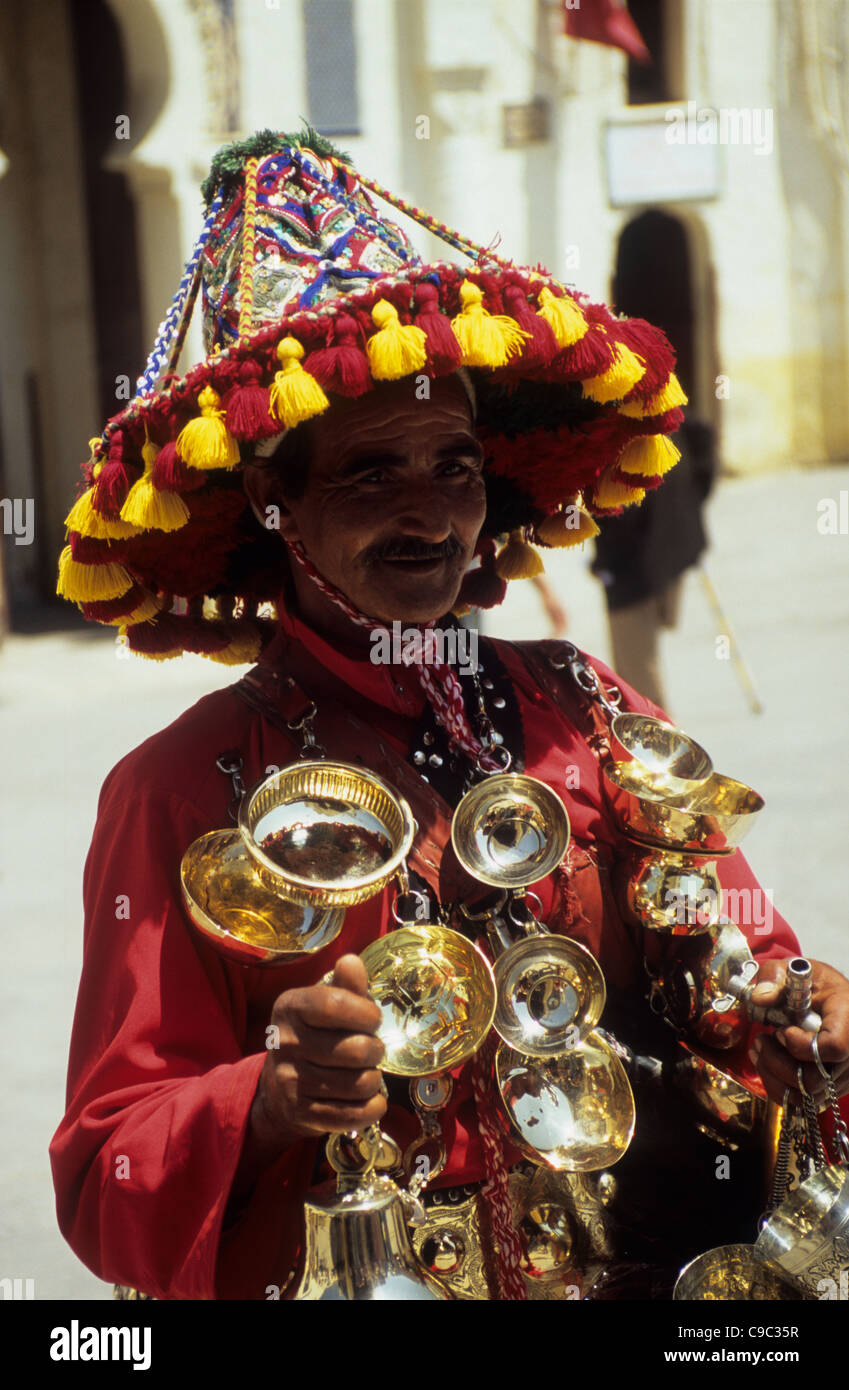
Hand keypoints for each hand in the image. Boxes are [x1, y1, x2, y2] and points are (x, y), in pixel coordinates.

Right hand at [253, 954, 386, 1148]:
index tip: (373, 1019)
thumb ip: (344, 985)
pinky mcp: (301, 1114)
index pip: (334, 1005)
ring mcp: (290, 1081)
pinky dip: (373, 1107)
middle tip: (372, 1050)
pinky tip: (372, 1099)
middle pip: (355, 1050)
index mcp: (290, 1007)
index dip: (366, 1013)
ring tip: (367, 1073)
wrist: (277, 1090)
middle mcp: (285, 1043)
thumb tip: (352, 962)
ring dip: (375, 1079)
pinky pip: (353, 1115)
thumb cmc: (313, 1036)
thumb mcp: (323, 1005)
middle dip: (376, 1050)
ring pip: (359, 1083)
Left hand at [748, 958, 848, 1106]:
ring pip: (806, 1095)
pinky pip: (803, 1100)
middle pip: (815, 1079)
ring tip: (759, 1048)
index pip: (835, 1046)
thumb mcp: (796, 970)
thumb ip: (774, 976)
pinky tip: (765, 1061)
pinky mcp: (830, 1086)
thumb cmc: (815, 985)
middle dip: (777, 1062)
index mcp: (848, 1019)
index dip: (803, 1045)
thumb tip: (760, 997)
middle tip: (761, 1039)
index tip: (782, 1030)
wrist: (829, 1000)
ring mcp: (842, 1075)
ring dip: (772, 1075)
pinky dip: (776, 1085)